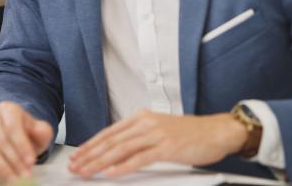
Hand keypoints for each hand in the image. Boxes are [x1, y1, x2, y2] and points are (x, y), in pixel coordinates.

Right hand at [0, 101, 53, 182]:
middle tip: (26, 173)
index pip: (12, 125)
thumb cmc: (29, 134)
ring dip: (6, 168)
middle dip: (15, 160)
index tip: (31, 160)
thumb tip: (40, 132)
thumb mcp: (41, 131)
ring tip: (19, 178)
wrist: (19, 139)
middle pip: (1, 139)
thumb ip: (43, 130)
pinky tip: (9, 177)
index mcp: (8, 109)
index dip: (21, 144)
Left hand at [68, 110, 247, 178]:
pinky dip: (123, 166)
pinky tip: (111, 173)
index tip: (77, 156)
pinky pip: (140, 158)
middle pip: (110, 141)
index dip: (90, 146)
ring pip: (121, 149)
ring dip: (100, 162)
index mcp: (140, 118)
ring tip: (86, 171)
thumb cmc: (189, 134)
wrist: (216, 131)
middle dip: (90, 155)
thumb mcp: (158, 130)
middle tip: (74, 167)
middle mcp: (145, 123)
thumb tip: (116, 152)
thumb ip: (138, 138)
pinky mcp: (167, 146)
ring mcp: (155, 134)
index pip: (108, 133)